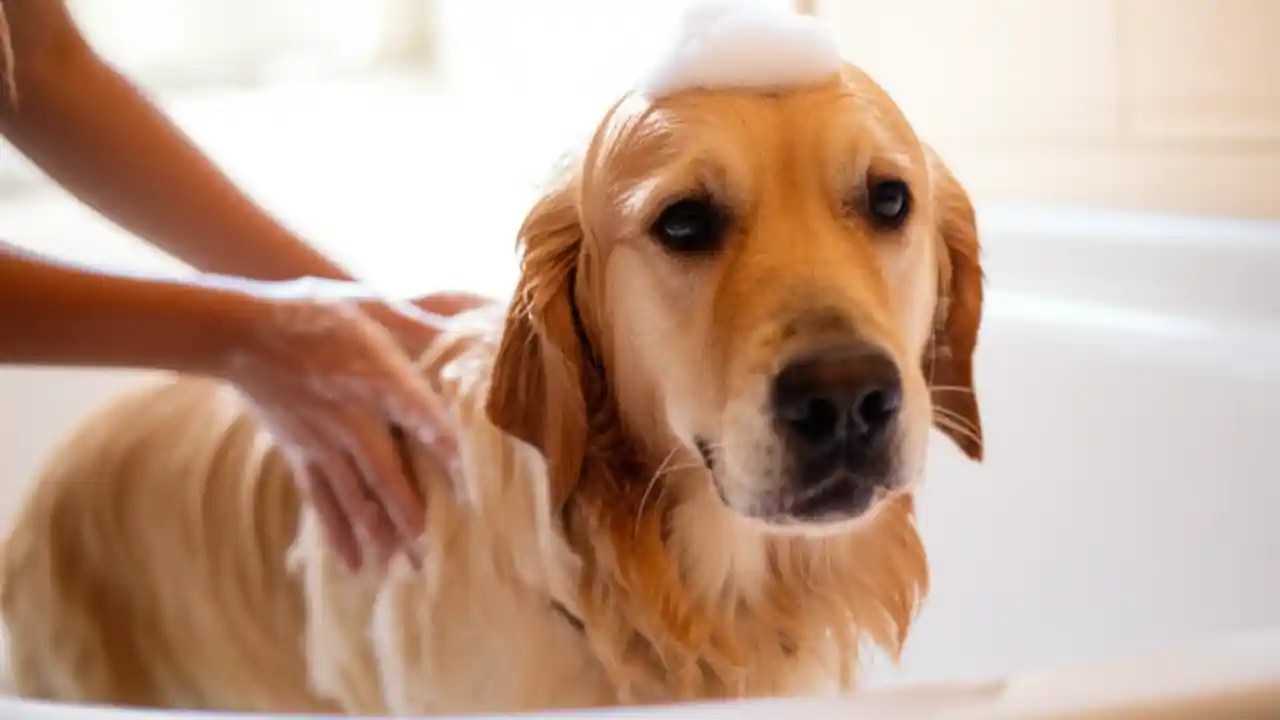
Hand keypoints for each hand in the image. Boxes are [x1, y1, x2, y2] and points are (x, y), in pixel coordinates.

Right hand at [221, 282, 486, 571]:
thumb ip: (421, 320)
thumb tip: (471, 322)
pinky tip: (354, 566)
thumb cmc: (314, 310)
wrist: (239, 329)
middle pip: (389, 477)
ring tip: (409, 572)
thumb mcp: (371, 304)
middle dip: (416, 519)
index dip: (450, 456)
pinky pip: (321, 500)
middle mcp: (353, 418)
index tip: (474, 491)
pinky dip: (338, 534)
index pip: (424, 420)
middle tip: (444, 558)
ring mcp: (323, 441)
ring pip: (358, 497)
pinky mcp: (300, 453)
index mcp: (379, 379)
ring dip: (383, 536)